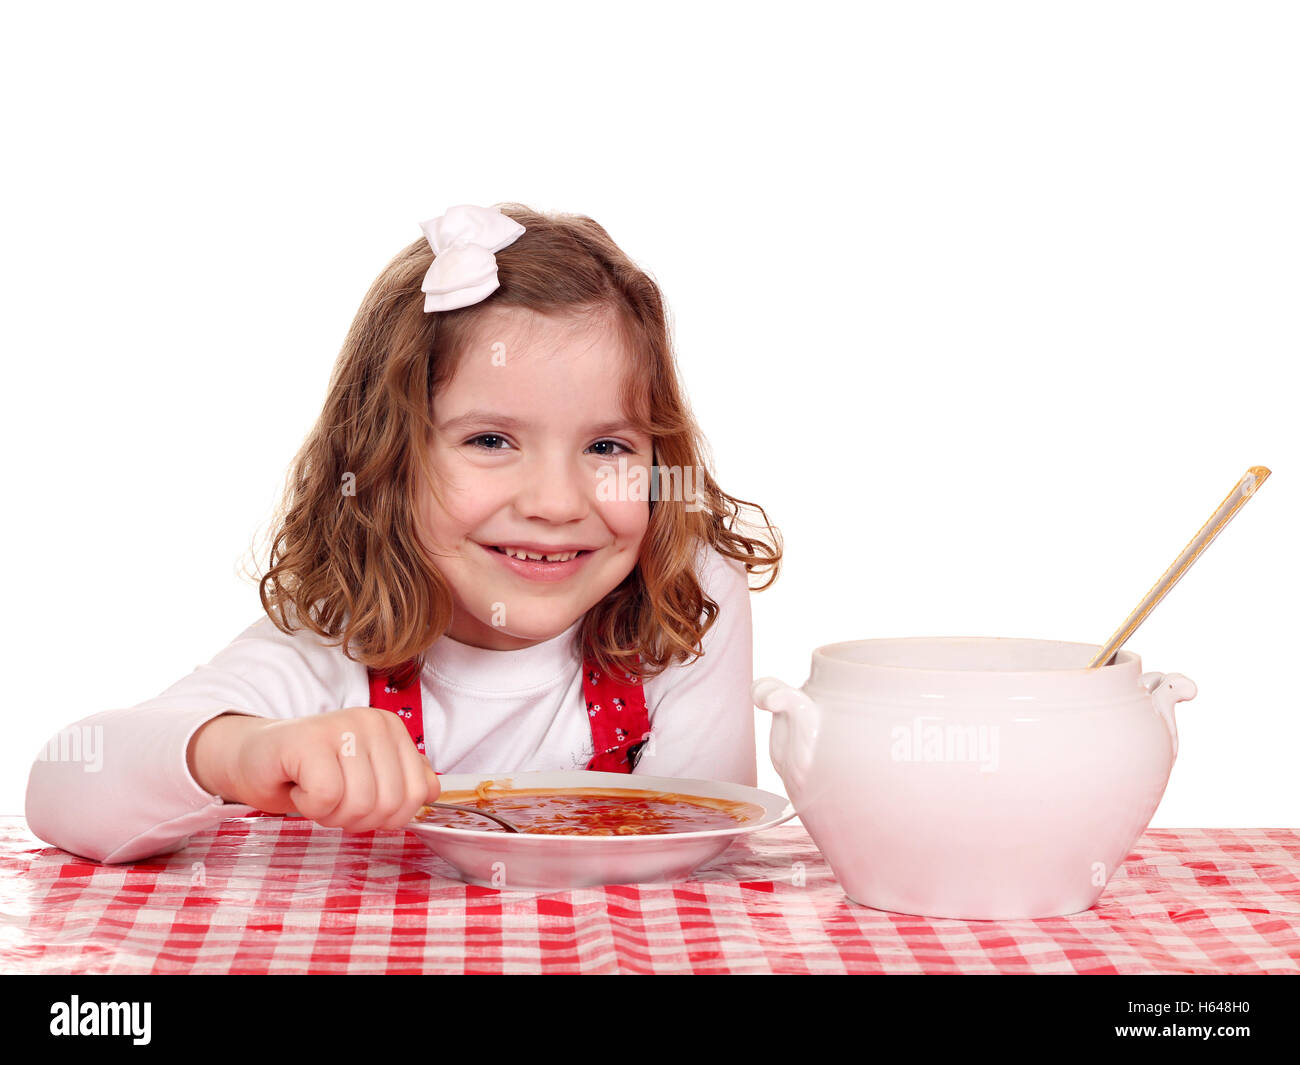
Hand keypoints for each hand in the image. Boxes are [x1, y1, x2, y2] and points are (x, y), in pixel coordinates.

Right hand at [188, 707, 440, 831]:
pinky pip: (326, 798)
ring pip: (360, 804)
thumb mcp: (368, 778)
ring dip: (331, 814)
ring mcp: (341, 727)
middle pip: (389, 805)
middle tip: (330, 798)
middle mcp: (372, 721)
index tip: (356, 798)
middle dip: (357, 818)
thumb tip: (432, 792)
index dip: (386, 815)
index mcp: (392, 728)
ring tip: (314, 790)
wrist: (253, 760)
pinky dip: (309, 807)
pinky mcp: (307, 741)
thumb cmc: (311, 774)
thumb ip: (404, 782)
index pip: (419, 795)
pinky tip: (299, 786)